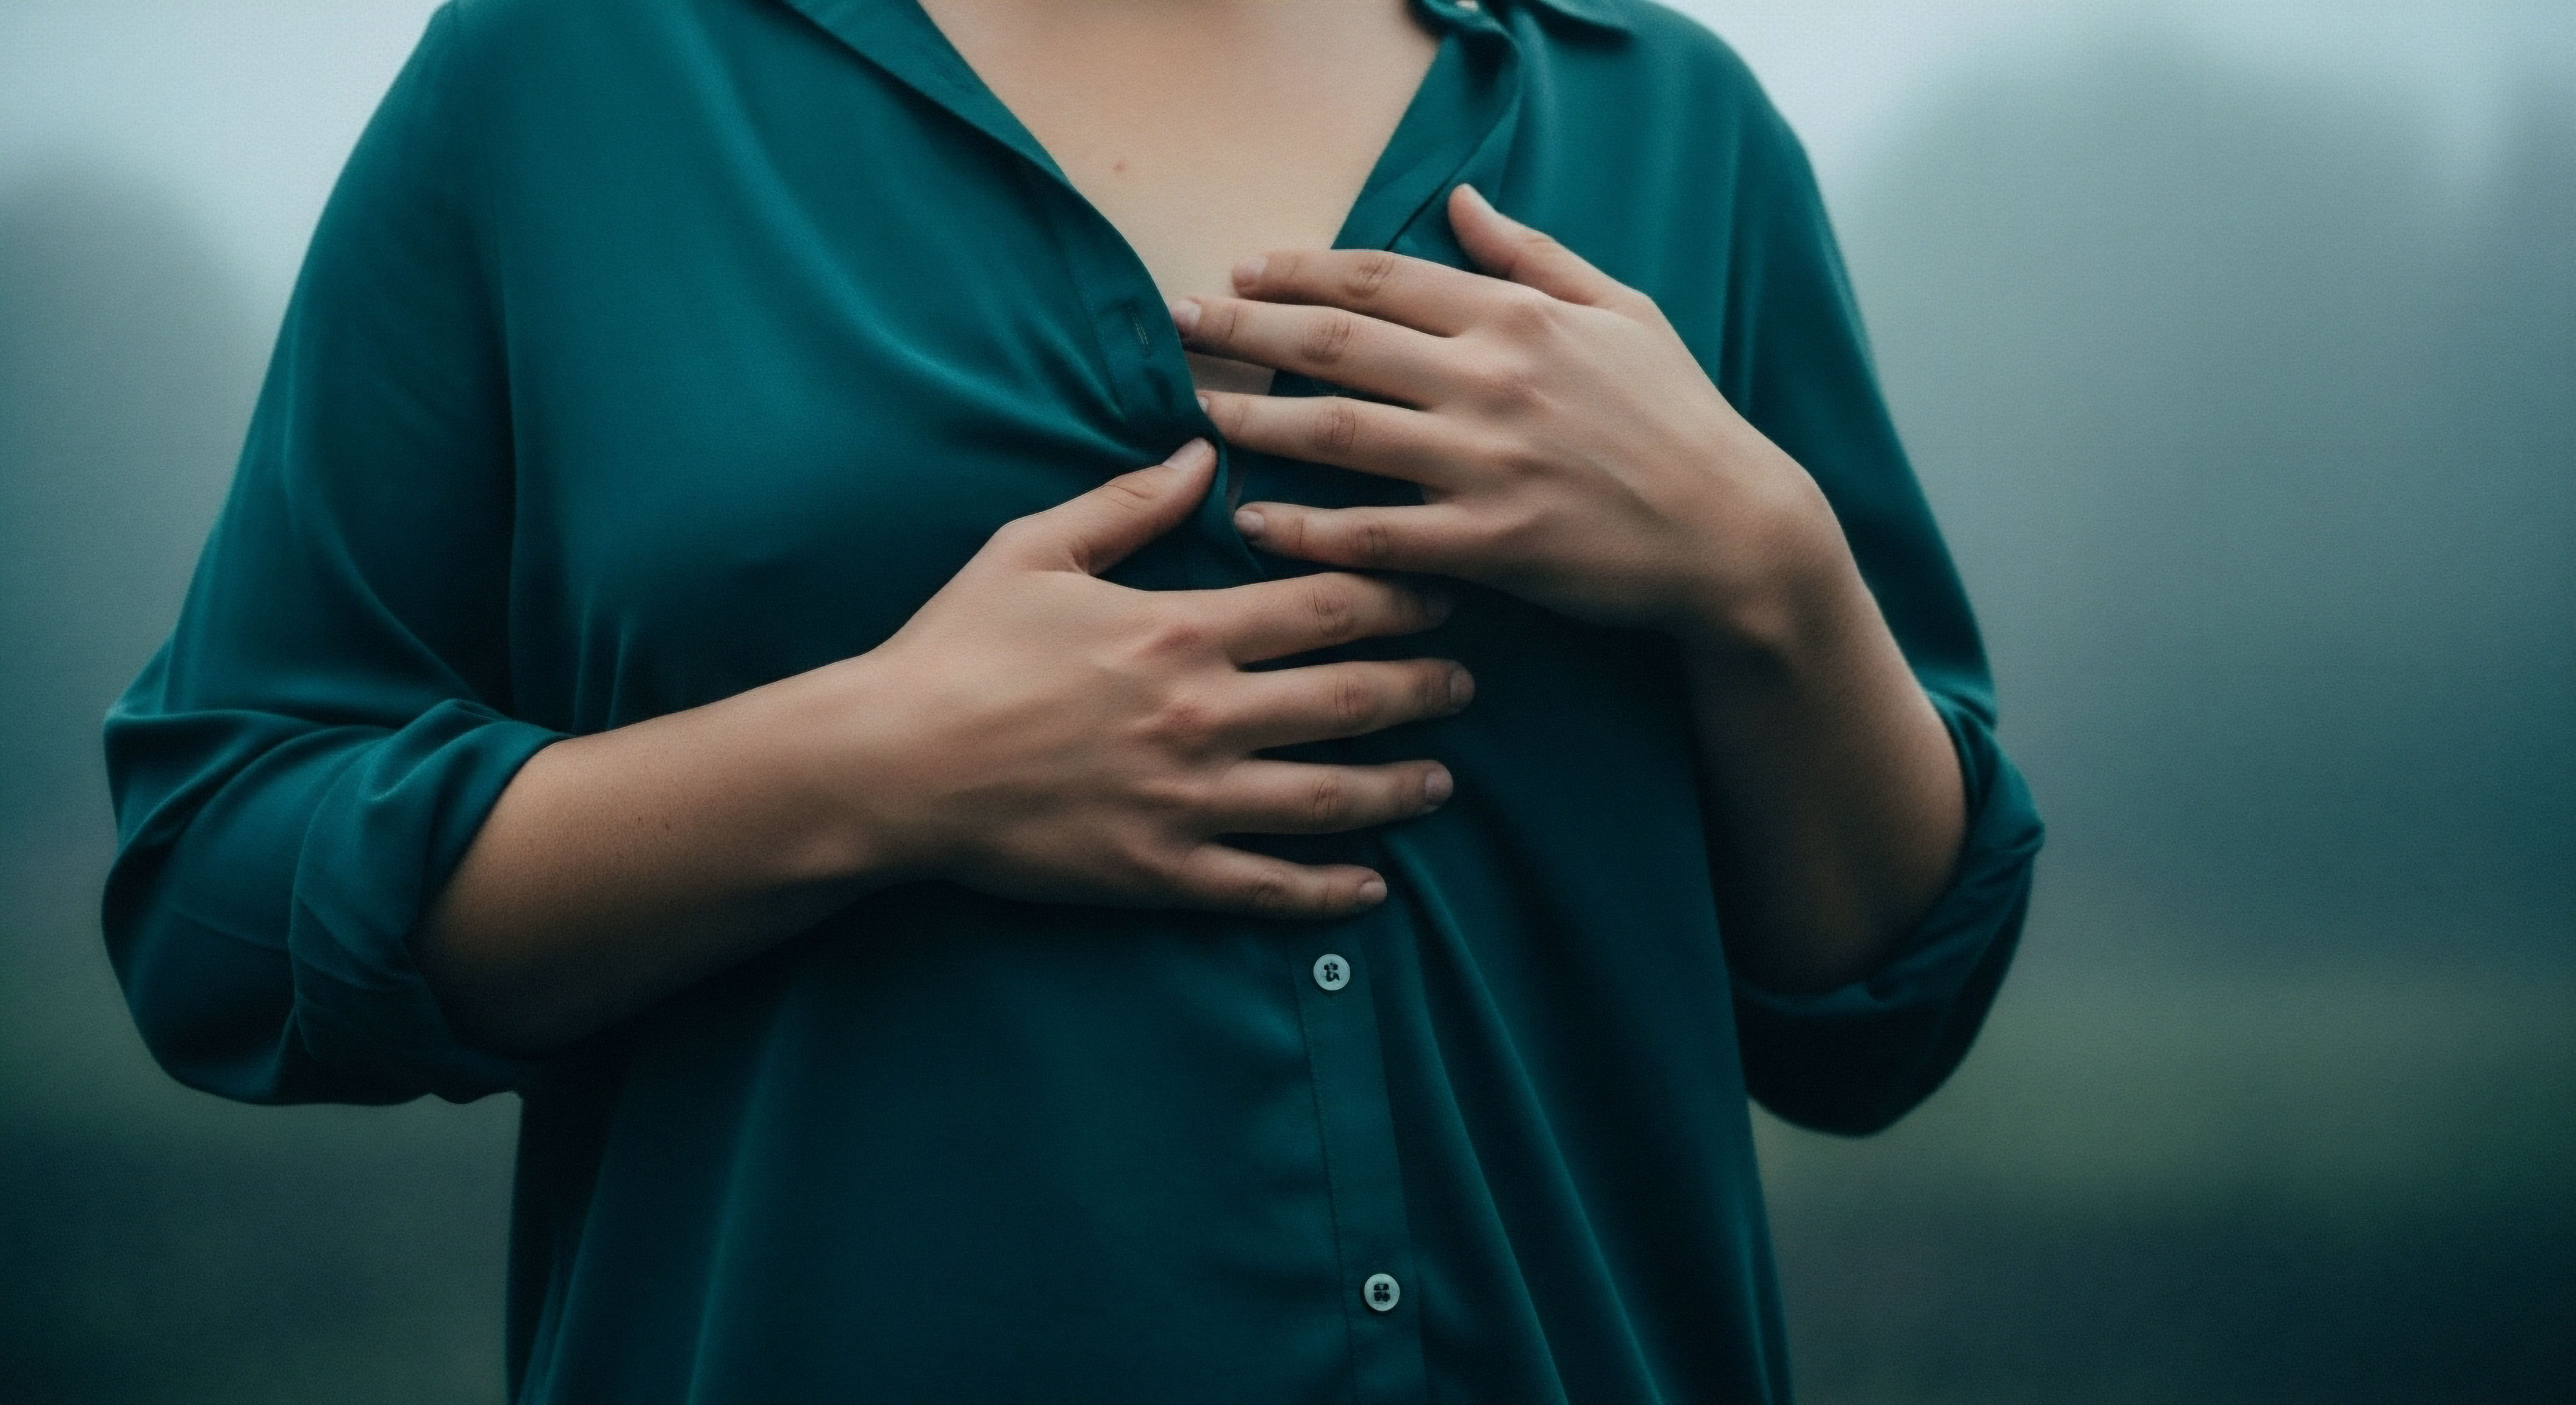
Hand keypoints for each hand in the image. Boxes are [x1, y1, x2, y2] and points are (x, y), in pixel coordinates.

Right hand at [841, 438, 1471, 918]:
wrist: (888, 765)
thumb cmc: (956, 649)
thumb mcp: (1035, 550)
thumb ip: (1129, 503)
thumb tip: (1201, 453)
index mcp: (1181, 630)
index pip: (1325, 605)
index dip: (1397, 594)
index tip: (1442, 589)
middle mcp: (1203, 716)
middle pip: (1350, 699)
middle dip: (1422, 688)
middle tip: (1465, 682)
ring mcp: (1187, 802)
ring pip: (1327, 797)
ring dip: (1397, 789)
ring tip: (1441, 782)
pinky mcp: (1159, 872)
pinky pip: (1266, 888)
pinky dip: (1328, 892)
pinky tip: (1371, 889)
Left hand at [1173, 184, 1846, 655]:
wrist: (1735, 531)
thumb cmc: (1679, 418)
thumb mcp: (1622, 311)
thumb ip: (1533, 256)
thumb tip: (1463, 198)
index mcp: (1517, 318)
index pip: (1381, 280)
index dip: (1300, 271)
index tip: (1242, 270)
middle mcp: (1491, 380)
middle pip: (1336, 344)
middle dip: (1244, 329)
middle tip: (1178, 322)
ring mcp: (1486, 464)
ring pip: (1339, 434)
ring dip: (1254, 420)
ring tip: (1199, 410)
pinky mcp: (1489, 544)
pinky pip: (1373, 535)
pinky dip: (1305, 528)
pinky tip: (1253, 520)